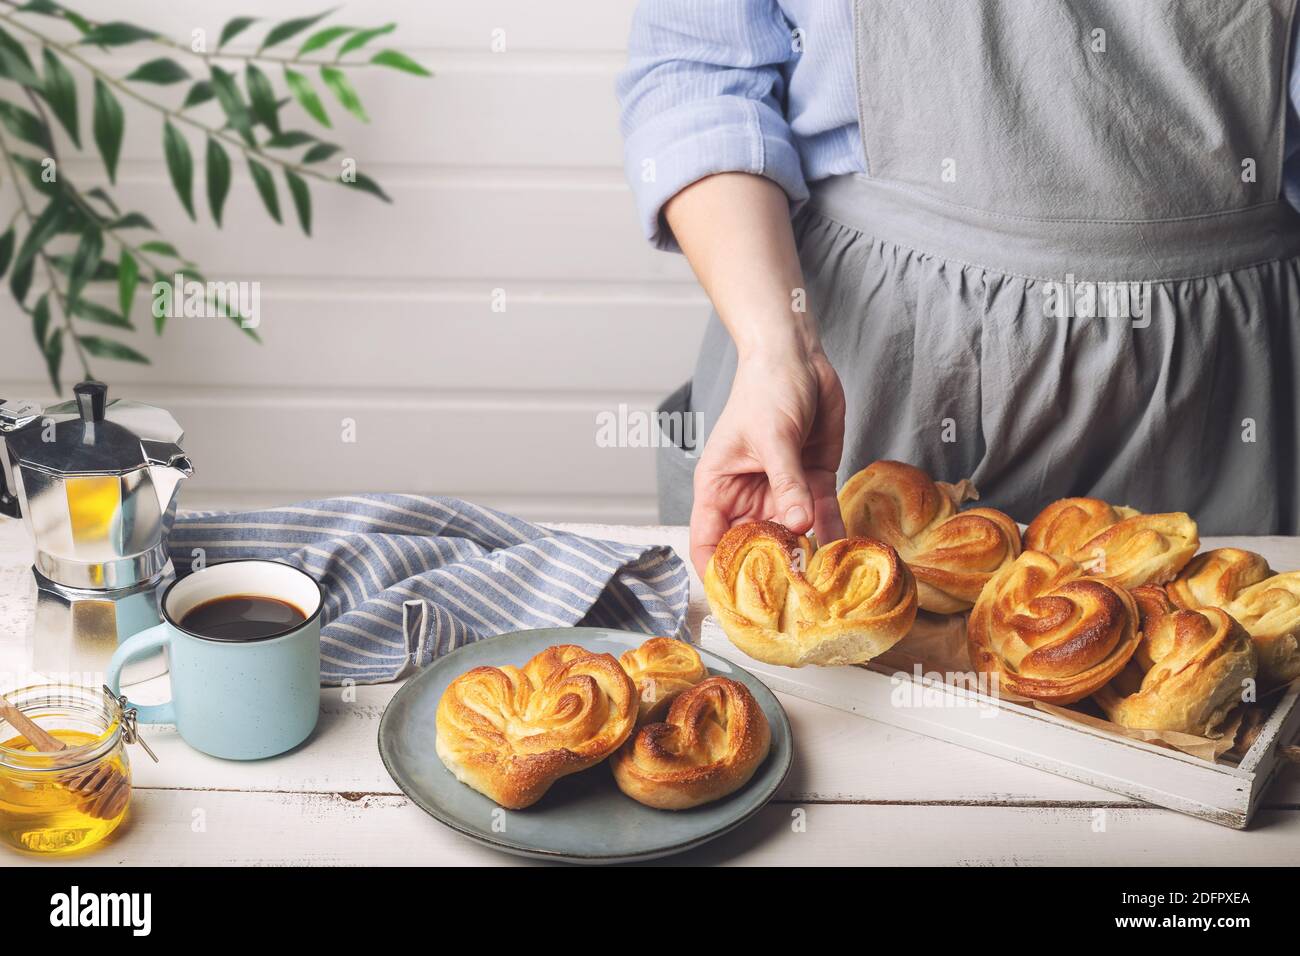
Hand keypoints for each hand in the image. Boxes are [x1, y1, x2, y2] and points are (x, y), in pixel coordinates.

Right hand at [689, 344, 846, 575]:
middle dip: (769, 571)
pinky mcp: (813, 482)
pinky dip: (833, 532)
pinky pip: (822, 515)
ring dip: (806, 555)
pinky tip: (845, 550)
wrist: (798, 357)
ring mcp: (781, 491)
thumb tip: (799, 524)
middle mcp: (747, 496)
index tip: (737, 601)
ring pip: (791, 535)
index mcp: (719, 488)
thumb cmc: (765, 388)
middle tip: (793, 598)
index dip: (717, 573)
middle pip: (752, 547)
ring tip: (823, 582)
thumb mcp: (772, 437)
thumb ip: (787, 482)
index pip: (708, 542)